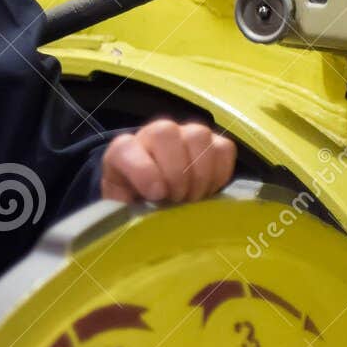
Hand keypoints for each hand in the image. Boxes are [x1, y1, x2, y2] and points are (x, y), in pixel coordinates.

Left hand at [100, 119, 235, 204]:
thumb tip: (144, 214)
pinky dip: (220, 173)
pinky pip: (224, 148)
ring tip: (193, 198)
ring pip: (197, 136)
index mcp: (123, 151)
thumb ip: (127, 207)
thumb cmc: (139, 201)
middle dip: (176, 172)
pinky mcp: (213, 142)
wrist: (159, 194)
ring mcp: (185, 134)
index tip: (157, 194)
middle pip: (165, 132)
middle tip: (178, 199)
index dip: (143, 171)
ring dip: (200, 174)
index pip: (125, 148)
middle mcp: (153, 134)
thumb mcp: (125, 207)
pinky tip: (208, 190)